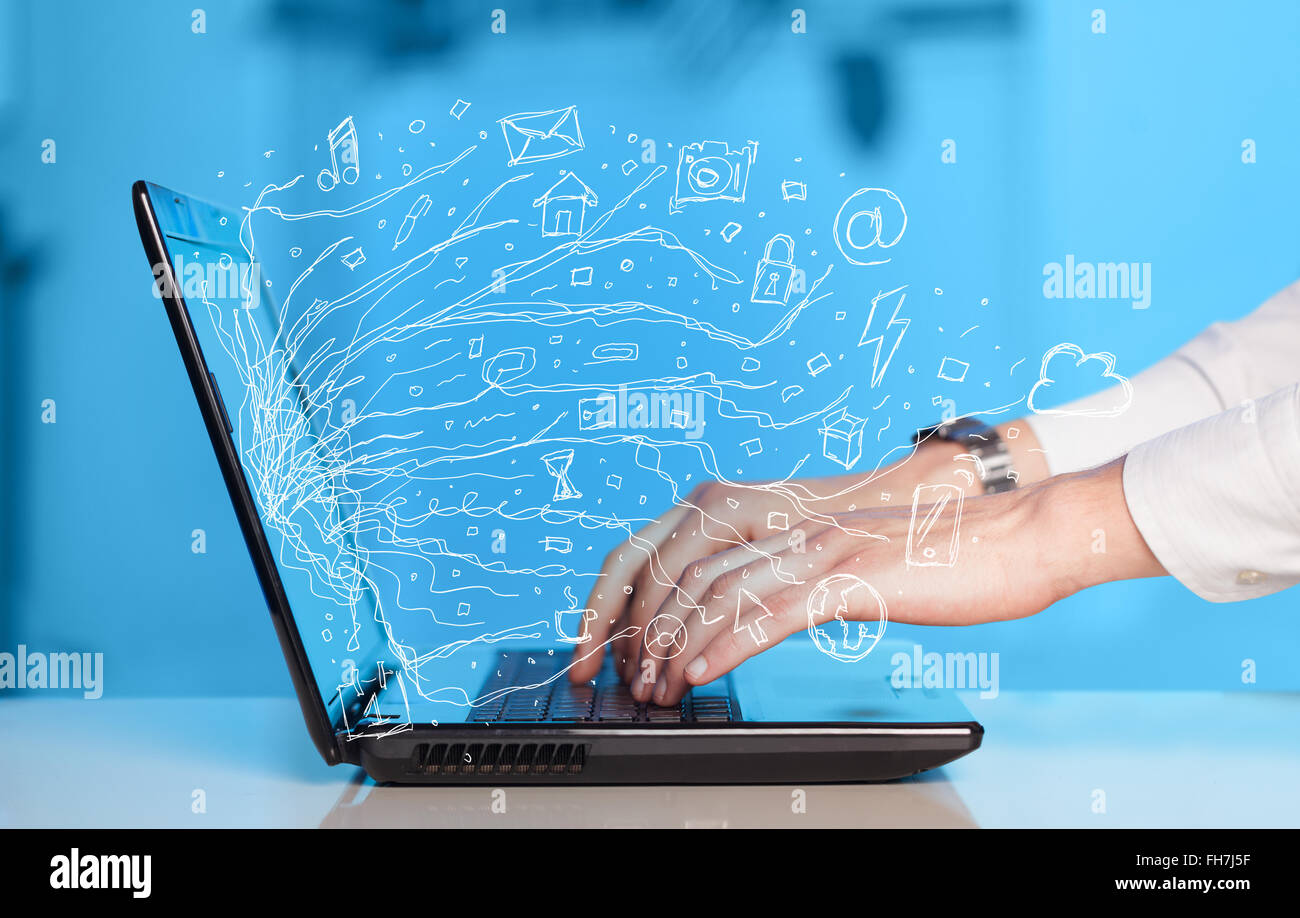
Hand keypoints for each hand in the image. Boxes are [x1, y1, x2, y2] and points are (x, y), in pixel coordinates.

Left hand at [569, 420, 1045, 685]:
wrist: (1028, 536)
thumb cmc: (963, 560)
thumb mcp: (875, 570)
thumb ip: (826, 584)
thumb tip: (788, 614)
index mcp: (803, 530)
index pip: (705, 561)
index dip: (661, 605)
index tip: (641, 650)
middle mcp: (803, 533)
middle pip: (696, 574)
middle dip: (653, 629)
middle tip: (632, 676)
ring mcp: (825, 551)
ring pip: (723, 593)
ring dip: (680, 645)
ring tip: (657, 685)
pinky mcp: (854, 578)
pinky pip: (773, 614)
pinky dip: (727, 646)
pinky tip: (703, 671)